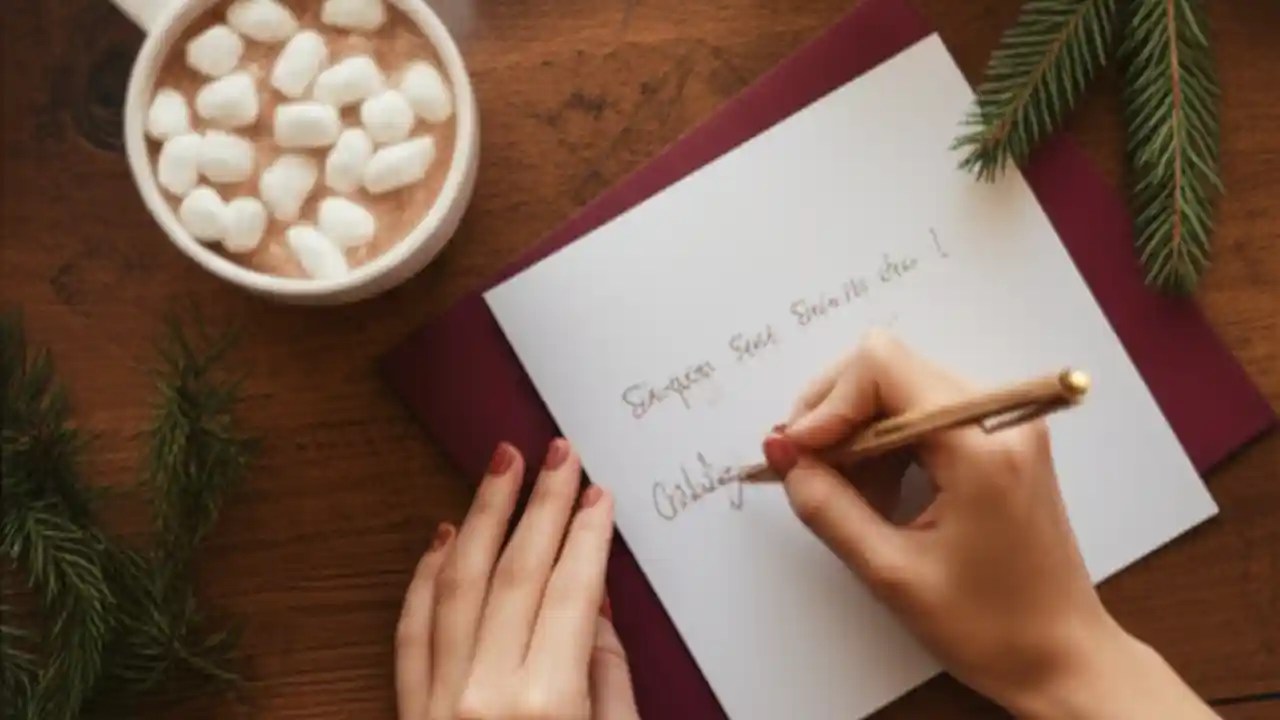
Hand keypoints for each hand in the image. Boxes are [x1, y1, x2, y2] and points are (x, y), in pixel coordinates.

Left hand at [395, 439, 639, 719]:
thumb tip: (593, 606)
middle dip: (542, 505)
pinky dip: (426, 577)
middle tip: (558, 453)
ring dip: (482, 517)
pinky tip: (445, 536)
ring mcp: (440, 700)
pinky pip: (412, 630)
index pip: (571, 594)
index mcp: (548, 704)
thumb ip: (607, 677)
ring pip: (457, 587)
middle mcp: (486, 693)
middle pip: (516, 575)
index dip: (587, 537)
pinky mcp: (410, 711)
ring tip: (502, 467)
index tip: (598, 493)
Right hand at [763, 330, 1216, 718]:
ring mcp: (1003, 425)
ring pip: (901, 388)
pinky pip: (924, 414)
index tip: (798, 451)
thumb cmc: (990, 628)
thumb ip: (826, 506)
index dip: (828, 402)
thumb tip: (781, 452)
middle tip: (809, 471)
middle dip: (836, 415)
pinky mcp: (1000, 441)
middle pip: (889, 369)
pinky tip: (877, 494)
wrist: (1064, 657)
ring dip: (859, 433)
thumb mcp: (890, 573)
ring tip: (847, 497)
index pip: (884, 366)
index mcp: (981, 447)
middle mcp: (998, 417)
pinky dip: (886, 444)